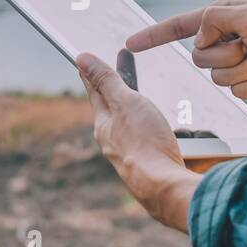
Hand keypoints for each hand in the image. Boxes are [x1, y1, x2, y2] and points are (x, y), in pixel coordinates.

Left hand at [76, 52, 199, 232]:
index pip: (95, 92)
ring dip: (128, 110)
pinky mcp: (147, 165)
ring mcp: (129, 155)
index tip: (85, 61)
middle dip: (111, 90)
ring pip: (125, 126)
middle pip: (109, 109)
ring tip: (133, 100)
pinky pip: (141, 140)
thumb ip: (107, 80)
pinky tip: (151, 130)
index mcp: (103, 124)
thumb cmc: (145, 143)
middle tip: (112, 74)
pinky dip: (142, 127)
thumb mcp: (125, 102)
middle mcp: (112, 141)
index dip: (92, 73)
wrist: (164, 187)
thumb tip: (82, 59)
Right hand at [125, 0, 246, 100]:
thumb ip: (214, 19)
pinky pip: (233, 90)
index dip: (156, 34)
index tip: (131, 43)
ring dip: (241, 72)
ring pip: (215, 75)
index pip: (184, 23)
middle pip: (199, 55)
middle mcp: (233, 34)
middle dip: (223, 56)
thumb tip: (201, 39)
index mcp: (230, 12)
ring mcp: (242, 60)